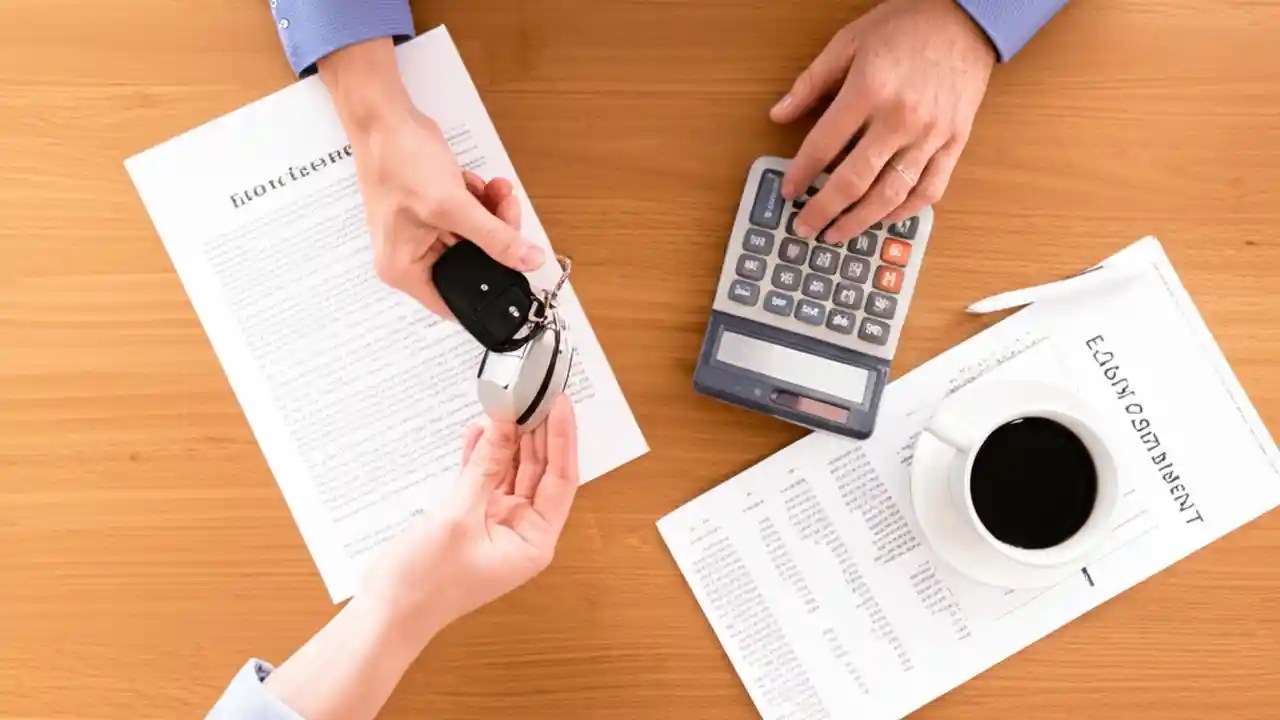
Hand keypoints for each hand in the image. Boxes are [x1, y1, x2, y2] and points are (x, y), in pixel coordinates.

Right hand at [318, 39, 544, 316]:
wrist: (387, 119)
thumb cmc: (397, 162)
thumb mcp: (452, 206)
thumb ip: (495, 238)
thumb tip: (527, 260)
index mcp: (404, 269)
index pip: (454, 302)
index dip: (486, 296)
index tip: (515, 281)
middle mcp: (412, 257)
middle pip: (471, 266)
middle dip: (494, 239)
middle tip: (507, 214)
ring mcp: (424, 234)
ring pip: (476, 240)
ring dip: (492, 216)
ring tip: (495, 192)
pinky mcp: (436, 213)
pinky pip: (471, 219)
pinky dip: (480, 203)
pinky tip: (475, 184)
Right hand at [362, 395, 580, 638]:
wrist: (387, 613)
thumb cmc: (425, 583)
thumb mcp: (459, 516)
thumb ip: (485, 467)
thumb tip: (504, 424)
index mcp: (534, 540)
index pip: (560, 479)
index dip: (562, 438)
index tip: (560, 403)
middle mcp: (521, 531)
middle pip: (539, 471)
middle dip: (535, 433)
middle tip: (533, 394)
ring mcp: (495, 523)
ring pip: (511, 471)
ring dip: (507, 440)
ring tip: (508, 403)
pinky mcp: (469, 518)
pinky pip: (484, 479)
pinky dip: (482, 456)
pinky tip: (478, 431)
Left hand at [770, 0, 995, 242]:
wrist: (968, 17)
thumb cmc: (907, 26)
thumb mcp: (849, 42)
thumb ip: (812, 82)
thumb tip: (779, 114)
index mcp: (869, 90)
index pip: (824, 145)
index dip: (801, 173)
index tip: (789, 191)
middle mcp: (900, 118)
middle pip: (854, 180)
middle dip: (824, 210)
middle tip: (805, 227)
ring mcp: (930, 134)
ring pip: (891, 194)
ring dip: (860, 221)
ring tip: (837, 233)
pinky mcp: (954, 142)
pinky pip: (929, 189)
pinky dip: (904, 212)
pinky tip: (882, 219)